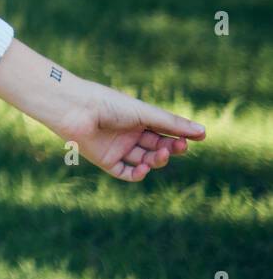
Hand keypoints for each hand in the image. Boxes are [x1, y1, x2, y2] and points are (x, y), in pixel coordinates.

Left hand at [51, 78, 205, 181]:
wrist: (74, 108)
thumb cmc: (108, 104)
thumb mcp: (143, 113)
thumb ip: (171, 123)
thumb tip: (202, 131)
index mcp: (137, 118)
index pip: (165, 131)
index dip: (179, 135)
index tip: (196, 137)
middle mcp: (128, 134)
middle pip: (157, 147)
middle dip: (170, 148)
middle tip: (178, 146)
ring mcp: (117, 148)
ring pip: (145, 161)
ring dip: (157, 160)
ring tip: (160, 152)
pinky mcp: (105, 161)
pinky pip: (126, 173)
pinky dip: (138, 174)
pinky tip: (144, 168)